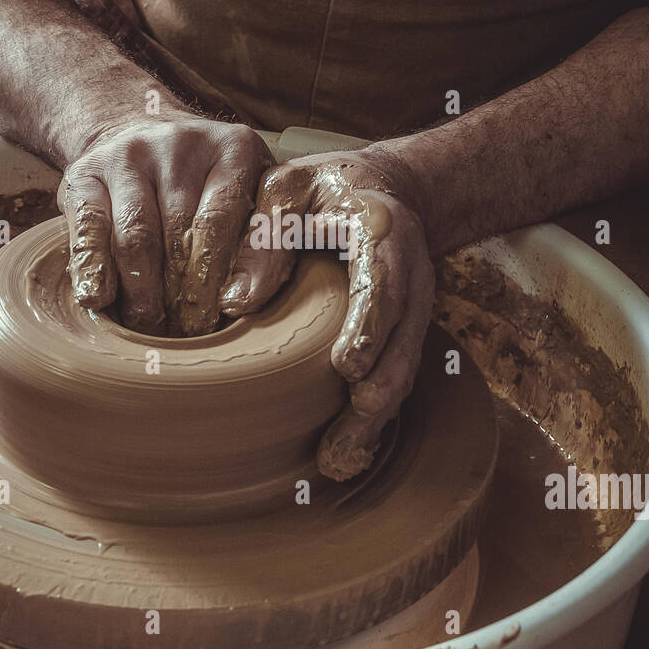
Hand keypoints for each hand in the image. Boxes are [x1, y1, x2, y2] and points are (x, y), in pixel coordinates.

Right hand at [58, 116, 272, 335]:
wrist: (139, 132)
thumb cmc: (208, 185)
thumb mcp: (250, 194)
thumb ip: (263, 238)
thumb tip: (243, 299)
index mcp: (235, 149)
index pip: (234, 217)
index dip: (231, 267)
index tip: (232, 309)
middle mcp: (182, 144)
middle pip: (184, 231)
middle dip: (188, 293)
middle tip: (190, 333)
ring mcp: (130, 155)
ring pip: (137, 237)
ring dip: (144, 293)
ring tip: (152, 330)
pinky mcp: (86, 173)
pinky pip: (89, 228)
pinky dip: (93, 268)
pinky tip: (98, 300)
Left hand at [219, 147, 433, 480]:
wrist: (387, 190)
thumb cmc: (324, 189)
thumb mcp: (287, 190)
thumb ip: (264, 236)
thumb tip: (235, 301)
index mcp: (382, 231)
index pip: (384, 281)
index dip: (371, 324)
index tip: (347, 365)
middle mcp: (410, 275)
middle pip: (405, 341)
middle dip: (377, 390)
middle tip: (345, 431)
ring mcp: (413, 309)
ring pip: (405, 369)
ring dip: (375, 418)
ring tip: (338, 459)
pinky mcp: (404, 333)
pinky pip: (396, 378)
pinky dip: (375, 417)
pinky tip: (348, 453)